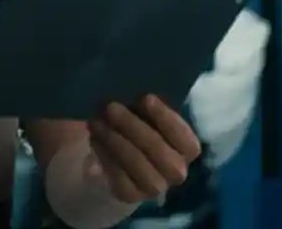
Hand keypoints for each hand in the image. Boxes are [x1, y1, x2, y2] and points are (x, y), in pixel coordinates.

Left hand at [85, 95, 202, 203]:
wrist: (113, 163)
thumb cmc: (134, 129)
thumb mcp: (144, 115)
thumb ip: (146, 105)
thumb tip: (133, 85)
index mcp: (186, 149)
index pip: (186, 139)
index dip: (167, 118)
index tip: (145, 97)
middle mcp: (176, 171)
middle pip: (159, 151)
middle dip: (133, 126)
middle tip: (111, 106)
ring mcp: (154, 186)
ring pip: (139, 165)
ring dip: (116, 140)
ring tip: (96, 121)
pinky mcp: (130, 195)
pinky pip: (118, 178)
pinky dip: (105, 155)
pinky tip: (95, 139)